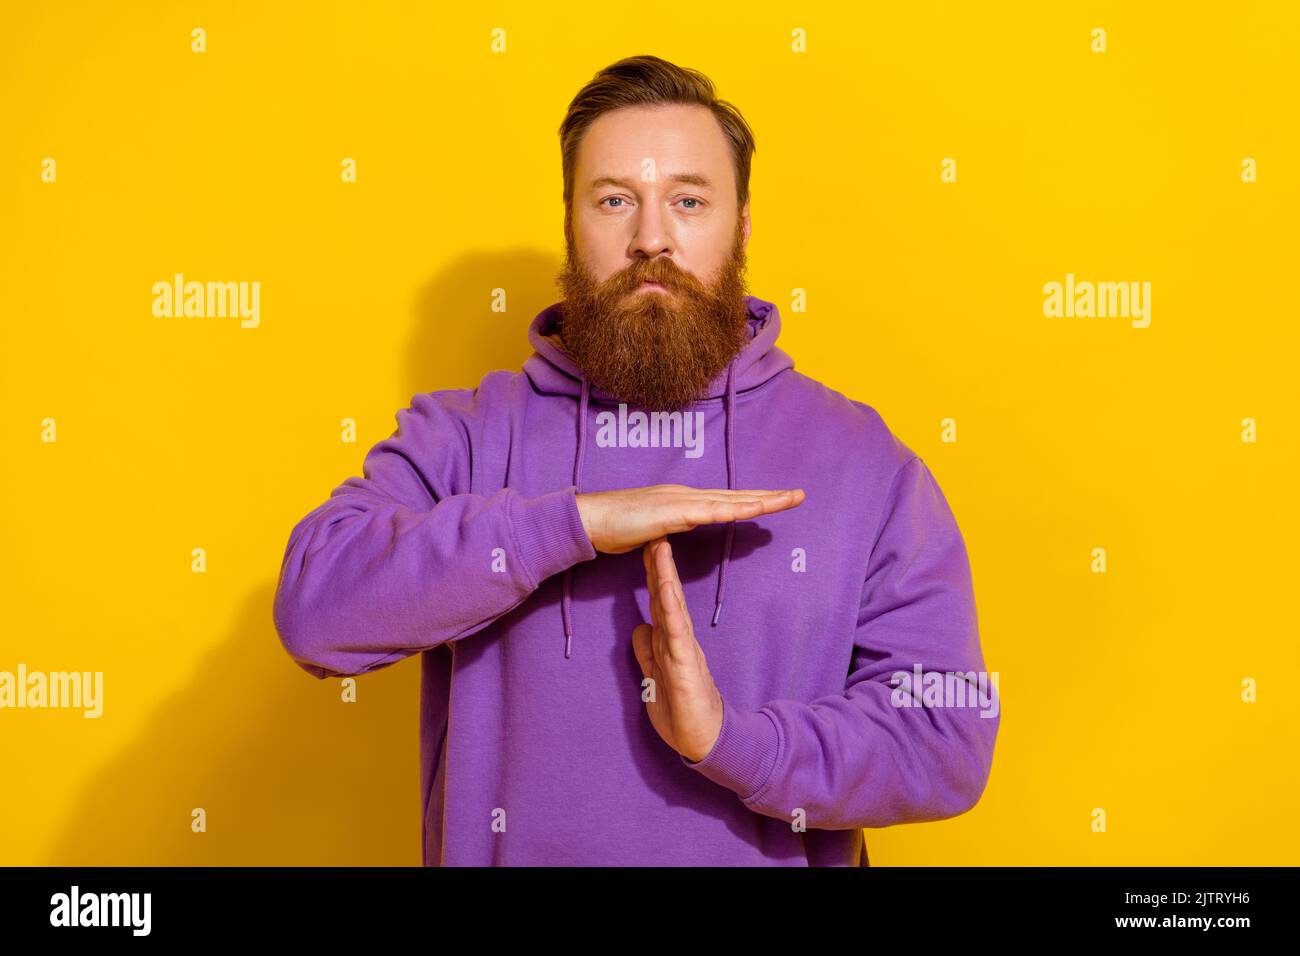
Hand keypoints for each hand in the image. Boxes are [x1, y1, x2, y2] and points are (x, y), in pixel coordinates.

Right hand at [576, 484, 804, 554]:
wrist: (590, 520)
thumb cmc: (615, 527)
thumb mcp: (651, 530)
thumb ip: (668, 529)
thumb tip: (676, 532)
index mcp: (683, 501)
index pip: (726, 500)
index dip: (752, 499)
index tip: (777, 500)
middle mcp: (686, 495)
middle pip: (736, 495)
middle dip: (769, 495)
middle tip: (799, 494)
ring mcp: (680, 501)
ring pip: (730, 500)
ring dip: (761, 499)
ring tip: (788, 499)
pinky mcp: (672, 512)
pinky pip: (710, 512)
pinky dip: (735, 509)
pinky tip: (754, 509)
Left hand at [631, 536, 723, 762]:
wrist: (704, 740)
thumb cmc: (682, 711)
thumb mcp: (655, 677)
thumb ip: (648, 652)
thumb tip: (639, 628)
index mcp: (670, 641)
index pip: (659, 601)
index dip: (651, 575)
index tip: (646, 546)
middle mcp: (678, 638)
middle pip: (666, 595)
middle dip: (658, 564)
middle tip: (654, 531)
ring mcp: (684, 648)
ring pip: (672, 606)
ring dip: (665, 576)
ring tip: (660, 547)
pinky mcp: (686, 663)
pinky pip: (676, 631)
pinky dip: (670, 608)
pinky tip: (665, 588)